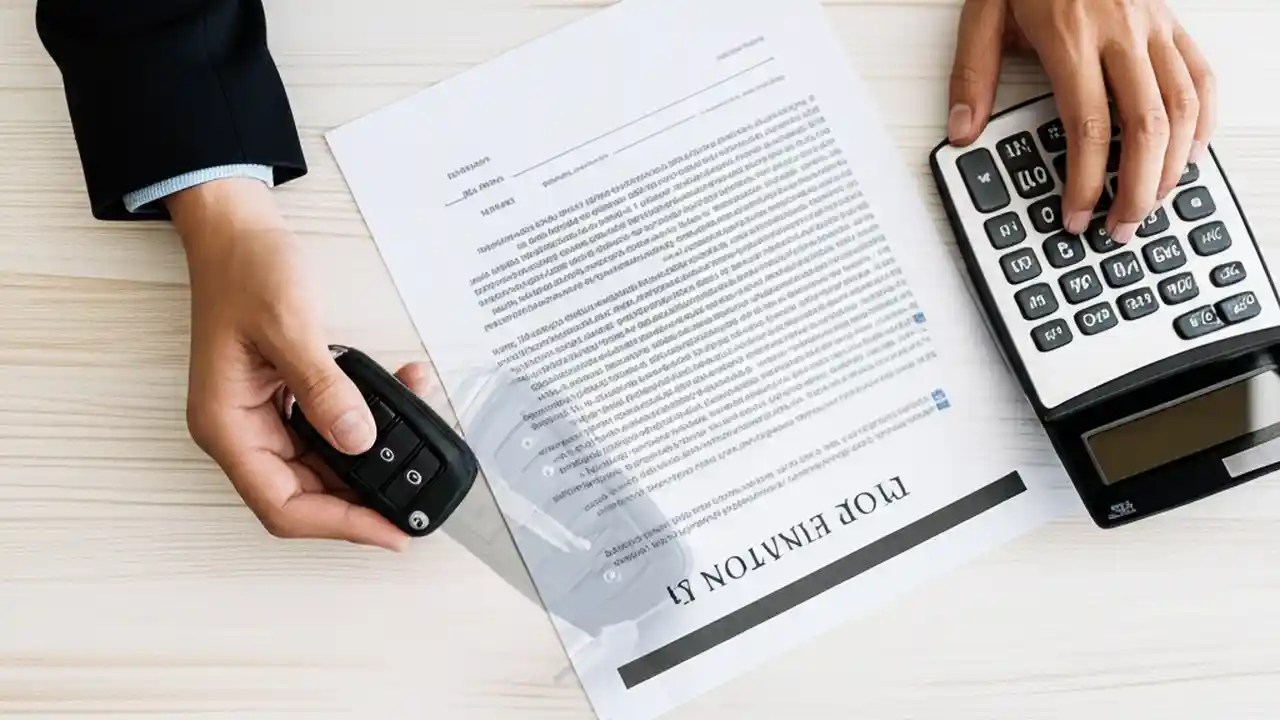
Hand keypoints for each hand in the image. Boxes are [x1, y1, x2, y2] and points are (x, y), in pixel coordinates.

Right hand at [170, 178, 414, 550]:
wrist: (236, 226)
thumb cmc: (244, 268)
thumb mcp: (290, 326)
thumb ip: (326, 390)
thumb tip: (360, 441)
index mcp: (228, 426)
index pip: (283, 505)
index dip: (340, 526)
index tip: (390, 532)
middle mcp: (243, 429)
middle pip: (306, 494)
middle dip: (365, 496)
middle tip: (418, 501)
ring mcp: (265, 415)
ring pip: (325, 463)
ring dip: (374, 454)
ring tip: (419, 439)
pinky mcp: (286, 397)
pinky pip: (331, 426)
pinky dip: (368, 418)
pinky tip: (403, 392)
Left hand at [947, 0, 1214, 245]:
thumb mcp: (982, 12)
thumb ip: (971, 74)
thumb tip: (962, 133)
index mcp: (1071, 36)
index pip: (1088, 126)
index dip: (1087, 181)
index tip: (1076, 214)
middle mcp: (1121, 32)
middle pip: (1146, 126)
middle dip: (1136, 188)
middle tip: (1118, 227)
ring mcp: (1154, 26)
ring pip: (1185, 107)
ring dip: (1172, 166)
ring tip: (1149, 204)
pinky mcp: (1172, 21)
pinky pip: (1201, 77)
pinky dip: (1201, 123)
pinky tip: (1185, 155)